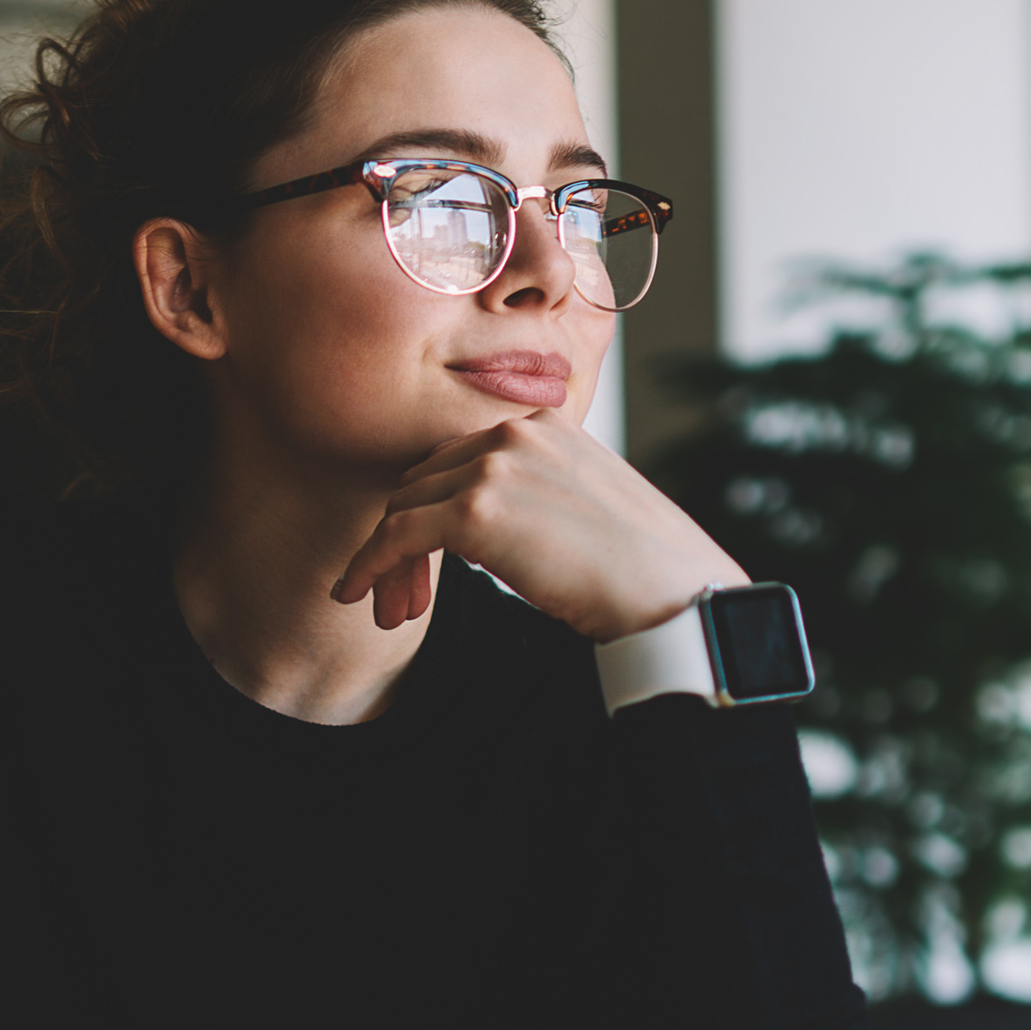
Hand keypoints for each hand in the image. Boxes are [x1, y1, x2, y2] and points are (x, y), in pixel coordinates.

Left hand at [329, 409, 745, 641]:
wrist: (675, 594)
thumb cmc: (645, 568)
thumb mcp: (586, 505)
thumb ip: (535, 495)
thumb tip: (493, 528)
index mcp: (543, 423)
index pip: (457, 458)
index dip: (432, 510)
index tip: (423, 560)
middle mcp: (515, 430)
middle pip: (424, 478)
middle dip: (404, 534)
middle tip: (400, 593)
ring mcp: (495, 466)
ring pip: (403, 506)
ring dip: (387, 558)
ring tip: (386, 607)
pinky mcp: (476, 511)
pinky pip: (395, 534)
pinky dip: (369, 564)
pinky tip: (355, 594)